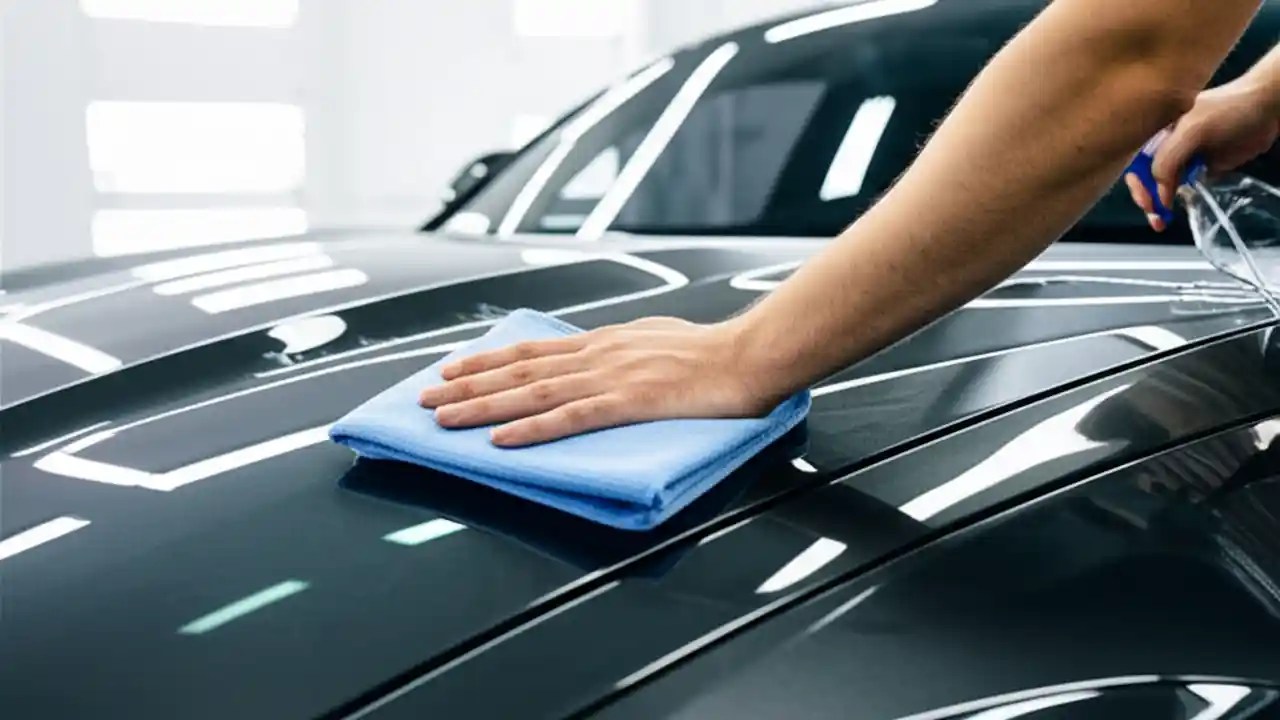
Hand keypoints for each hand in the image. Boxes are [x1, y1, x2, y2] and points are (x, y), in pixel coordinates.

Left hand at [418, 317, 780, 446]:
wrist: (750, 356)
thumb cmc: (711, 353)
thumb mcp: (655, 340)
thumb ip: (621, 353)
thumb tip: (600, 359)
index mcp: (604, 342)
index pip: (531, 351)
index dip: (486, 362)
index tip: (451, 370)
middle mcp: (597, 355)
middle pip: (519, 371)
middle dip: (467, 386)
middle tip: (426, 399)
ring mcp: (611, 378)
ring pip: (533, 393)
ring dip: (484, 407)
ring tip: (446, 420)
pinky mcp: (629, 403)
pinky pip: (570, 418)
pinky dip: (532, 430)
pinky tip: (503, 440)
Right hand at [1125, 79, 1279, 231]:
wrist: (1266, 107)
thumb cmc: (1229, 110)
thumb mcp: (1191, 131)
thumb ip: (1167, 160)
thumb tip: (1158, 192)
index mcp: (1156, 131)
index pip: (1135, 163)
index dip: (1137, 184)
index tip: (1149, 202)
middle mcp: (1166, 145)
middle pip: (1146, 176)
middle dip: (1147, 198)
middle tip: (1156, 217)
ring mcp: (1184, 157)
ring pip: (1163, 184)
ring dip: (1160, 203)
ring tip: (1162, 221)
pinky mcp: (1202, 167)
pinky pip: (1183, 186)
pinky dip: (1179, 199)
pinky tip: (1178, 207)